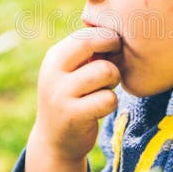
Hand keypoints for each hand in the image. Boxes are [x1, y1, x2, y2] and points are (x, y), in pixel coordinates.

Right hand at [22, 26, 121, 171]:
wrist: (55, 141)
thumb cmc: (73, 98)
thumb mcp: (71, 72)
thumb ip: (88, 53)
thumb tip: (120, 30)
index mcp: (54, 57)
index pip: (85, 33)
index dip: (107, 37)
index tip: (114, 49)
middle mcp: (53, 73)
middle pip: (92, 43)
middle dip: (112, 49)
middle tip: (114, 63)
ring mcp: (61, 95)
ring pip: (106, 71)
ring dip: (114, 79)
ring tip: (107, 87)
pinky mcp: (73, 116)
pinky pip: (108, 99)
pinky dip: (111, 102)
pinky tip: (102, 107)